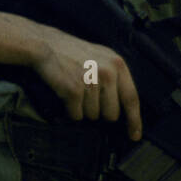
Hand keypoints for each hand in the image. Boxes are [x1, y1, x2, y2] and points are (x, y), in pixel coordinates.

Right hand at [30, 26, 142, 140]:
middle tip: (87, 95)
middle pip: (112, 113)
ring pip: (93, 116)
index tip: (134, 135)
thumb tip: (125, 106)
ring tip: (75, 89)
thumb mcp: (102, 56)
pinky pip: (77, 115)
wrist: (46, 45)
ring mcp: (91, 82)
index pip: (131, 98)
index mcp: (117, 64)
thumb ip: (116, 75)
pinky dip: (70, 110)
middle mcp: (107, 73)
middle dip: (100, 111)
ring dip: (83, 109)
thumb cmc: (72, 53)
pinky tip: (66, 94)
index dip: (134, 120)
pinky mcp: (74, 90)